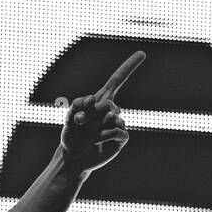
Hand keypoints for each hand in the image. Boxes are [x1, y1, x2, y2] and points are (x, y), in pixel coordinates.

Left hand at [59, 49, 145, 172]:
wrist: (74, 158)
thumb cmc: (71, 137)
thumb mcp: (68, 118)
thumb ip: (76, 106)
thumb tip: (91, 101)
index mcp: (100, 101)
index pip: (117, 79)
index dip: (129, 66)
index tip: (143, 53)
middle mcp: (111, 110)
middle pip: (110, 104)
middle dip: (94, 115)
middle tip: (81, 124)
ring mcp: (117, 123)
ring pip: (114, 119)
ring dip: (97, 129)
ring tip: (90, 137)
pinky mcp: (121, 138)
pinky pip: (119, 132)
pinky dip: (106, 137)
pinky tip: (98, 142)